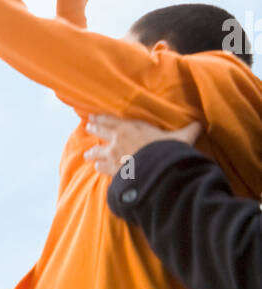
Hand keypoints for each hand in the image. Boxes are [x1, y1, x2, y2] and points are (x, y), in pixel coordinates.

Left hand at [83, 114, 202, 176]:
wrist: (156, 172)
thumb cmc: (166, 152)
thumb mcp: (181, 139)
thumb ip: (189, 131)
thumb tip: (200, 125)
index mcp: (130, 128)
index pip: (111, 120)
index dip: (101, 118)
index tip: (93, 116)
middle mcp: (118, 141)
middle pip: (101, 133)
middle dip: (94, 130)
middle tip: (88, 127)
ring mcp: (114, 157)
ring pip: (98, 153)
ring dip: (93, 153)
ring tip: (88, 155)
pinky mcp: (114, 172)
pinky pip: (103, 169)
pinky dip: (100, 169)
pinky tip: (98, 170)